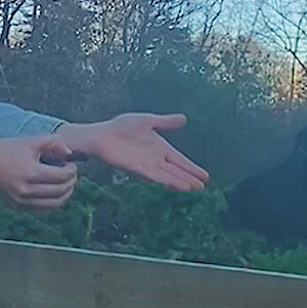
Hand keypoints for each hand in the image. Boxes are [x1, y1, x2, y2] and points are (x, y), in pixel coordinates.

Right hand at [0, 135, 78, 210]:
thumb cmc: (4, 150)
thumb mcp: (29, 141)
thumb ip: (53, 142)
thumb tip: (69, 152)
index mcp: (31, 173)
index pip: (62, 176)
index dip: (72, 170)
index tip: (71, 164)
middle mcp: (27, 190)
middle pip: (61, 191)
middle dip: (71, 182)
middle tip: (72, 174)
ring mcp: (22, 201)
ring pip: (54, 204)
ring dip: (65, 195)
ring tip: (66, 184)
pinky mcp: (18, 207)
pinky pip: (42, 210)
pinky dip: (53, 203)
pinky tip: (54, 193)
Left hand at [57, 113, 208, 191]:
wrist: (102, 135)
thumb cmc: (121, 127)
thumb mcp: (147, 121)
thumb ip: (165, 122)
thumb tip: (184, 119)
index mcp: (160, 147)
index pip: (180, 160)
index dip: (192, 168)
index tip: (205, 177)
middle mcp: (156, 159)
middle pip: (176, 171)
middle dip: (189, 178)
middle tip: (203, 187)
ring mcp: (147, 165)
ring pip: (168, 176)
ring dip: (180, 182)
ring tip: (193, 188)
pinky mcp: (137, 169)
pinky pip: (155, 176)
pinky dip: (166, 180)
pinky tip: (176, 185)